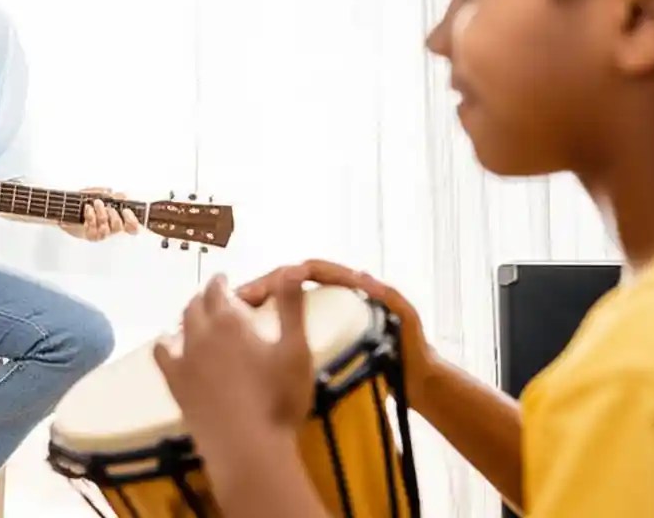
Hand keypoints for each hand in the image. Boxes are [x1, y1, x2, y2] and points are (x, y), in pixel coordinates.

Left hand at [60, 187, 140, 240]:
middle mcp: (111, 228)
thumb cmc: (82, 201)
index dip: (132, 221)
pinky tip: (88, 209)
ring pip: (106, 229)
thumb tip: (111, 191)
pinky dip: (91, 217)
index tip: (126, 210)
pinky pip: (93, 230)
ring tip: (96, 203)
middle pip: (119, 227)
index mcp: (117, 219)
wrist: (65, 208)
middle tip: (108, 206)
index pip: (132, 227)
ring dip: (102, 215)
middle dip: (113, 215)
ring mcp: (100, 233)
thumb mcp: (93, 192)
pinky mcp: (90, 235)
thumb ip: (104, 192)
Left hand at [154, 274, 314, 445]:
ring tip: (192, 316)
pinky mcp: (176, 387)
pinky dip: (163, 344)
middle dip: (204, 297)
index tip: (224, 278)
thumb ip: (292, 306)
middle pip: (196, 306)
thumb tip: (292, 267)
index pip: (218, 291)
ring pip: (178, 328)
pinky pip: (162, 356)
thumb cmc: (278, 399)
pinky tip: (166, 345)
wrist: (247, 449)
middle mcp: (201, 335)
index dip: (220, 282)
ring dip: (185, 317)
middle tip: (211, 295)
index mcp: (230, 322)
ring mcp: (184, 362)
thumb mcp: (295, 350)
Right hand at [238, 259, 437, 407]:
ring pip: (287, 302)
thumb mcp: (404, 317)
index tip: (264, 286)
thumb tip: (361, 276)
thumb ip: (389, 296)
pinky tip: (253, 337)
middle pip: (291, 284)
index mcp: (351, 287)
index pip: (313, 271)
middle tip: (236, 300)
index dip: (285, 275)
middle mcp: (337, 297)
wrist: (419, 381)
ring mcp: (330, 317)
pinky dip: (270, 324)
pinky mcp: (325, 338)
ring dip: (261, 303)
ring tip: (235, 313)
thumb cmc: (413, 348)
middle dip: (263, 286)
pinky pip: (292, 324)